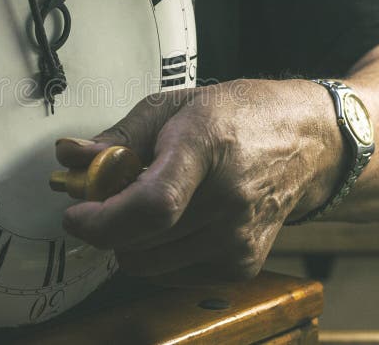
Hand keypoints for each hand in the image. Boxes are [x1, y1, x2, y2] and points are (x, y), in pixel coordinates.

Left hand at [55, 80, 344, 278]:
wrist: (308, 143)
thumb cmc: (239, 116)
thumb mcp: (174, 106)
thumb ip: (118, 137)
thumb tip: (71, 157)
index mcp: (207, 145)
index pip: (154, 205)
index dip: (104, 219)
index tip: (76, 213)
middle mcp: (229, 198)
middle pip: (141, 241)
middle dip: (105, 224)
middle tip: (106, 197)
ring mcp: (239, 238)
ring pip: (148, 264)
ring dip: (130, 239)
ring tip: (148, 203)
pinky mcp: (243, 263)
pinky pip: (172, 274)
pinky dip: (158, 252)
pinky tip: (177, 220)